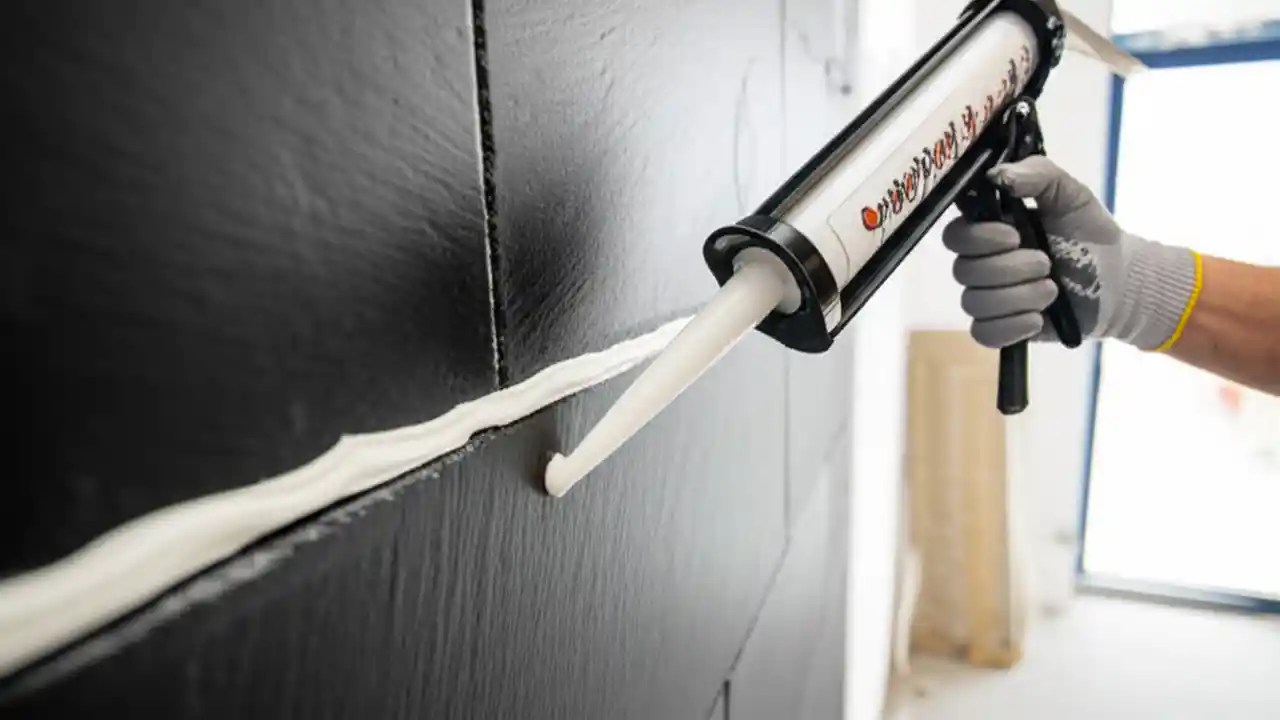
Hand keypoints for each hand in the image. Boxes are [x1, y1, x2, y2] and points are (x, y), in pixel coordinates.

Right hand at [941, 156, 1196, 350]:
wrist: (1118, 279)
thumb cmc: (1088, 233)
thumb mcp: (1070, 193)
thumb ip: (1037, 174)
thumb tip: (997, 175)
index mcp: (989, 230)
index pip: (955, 235)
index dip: (978, 239)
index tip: (1014, 235)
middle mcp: (981, 264)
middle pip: (964, 272)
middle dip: (1009, 268)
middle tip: (1046, 263)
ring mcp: (989, 298)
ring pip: (975, 302)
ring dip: (1018, 296)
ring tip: (1052, 290)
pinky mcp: (1001, 328)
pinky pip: (984, 333)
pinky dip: (1011, 326)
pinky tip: (1038, 317)